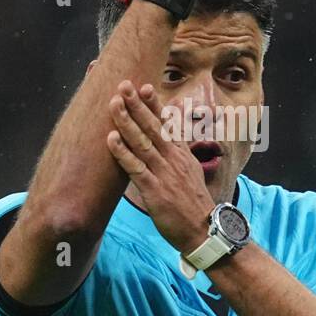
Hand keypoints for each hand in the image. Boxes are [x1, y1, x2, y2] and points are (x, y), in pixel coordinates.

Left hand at [106, 80, 213, 252]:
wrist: (204, 230)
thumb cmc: (193, 204)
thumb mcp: (191, 173)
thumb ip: (180, 154)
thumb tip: (174, 141)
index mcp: (181, 155)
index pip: (167, 124)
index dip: (155, 105)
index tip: (145, 86)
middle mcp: (173, 159)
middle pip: (153, 127)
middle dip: (138, 105)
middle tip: (124, 85)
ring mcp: (164, 174)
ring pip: (142, 142)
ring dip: (127, 121)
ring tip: (114, 103)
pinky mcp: (154, 190)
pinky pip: (135, 168)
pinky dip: (123, 152)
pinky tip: (111, 139)